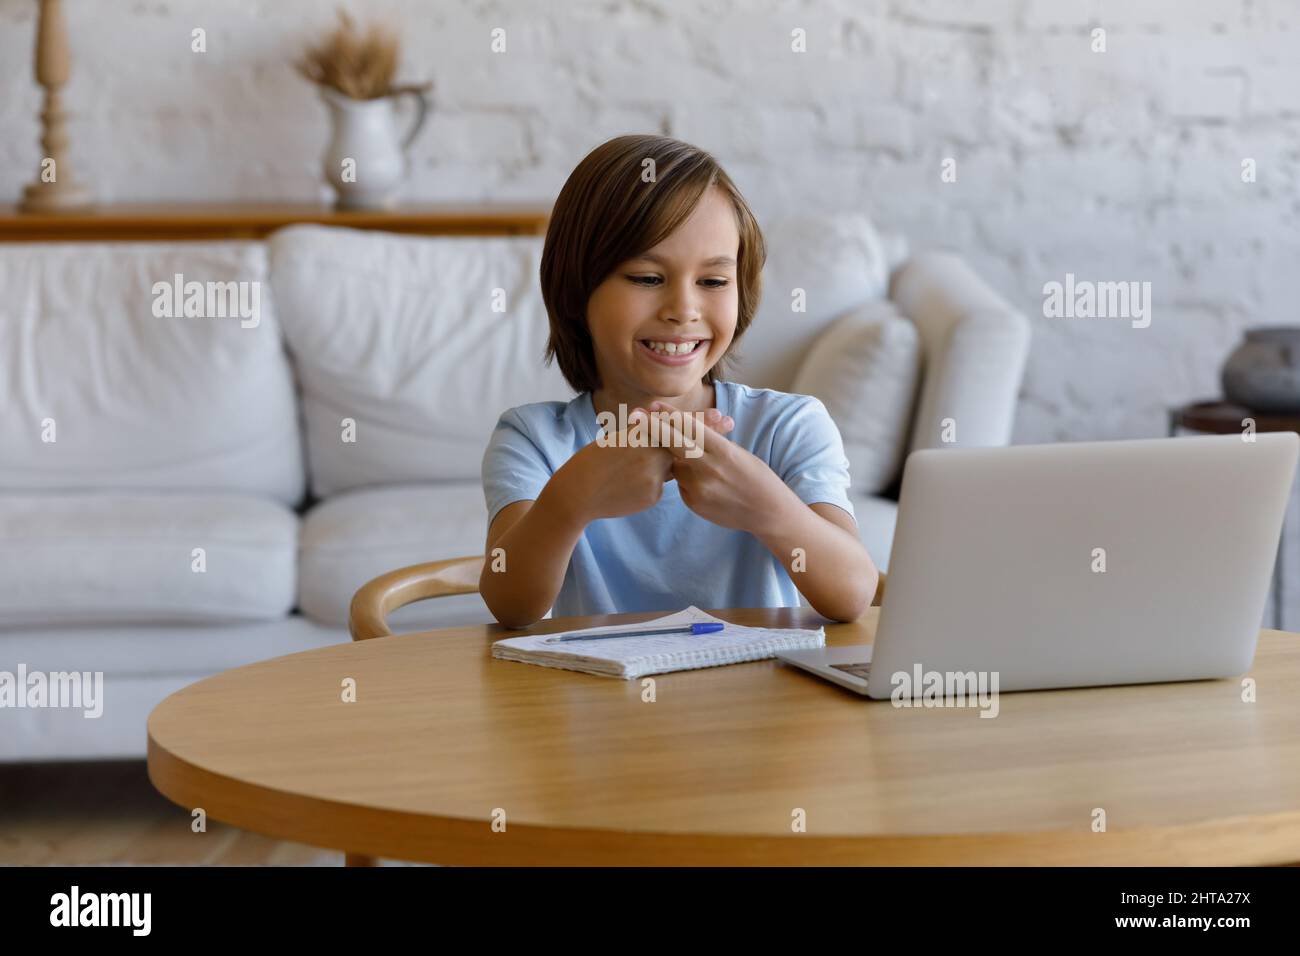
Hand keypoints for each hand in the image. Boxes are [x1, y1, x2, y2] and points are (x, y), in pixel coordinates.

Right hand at [555, 408, 673, 522]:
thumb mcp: (617, 438)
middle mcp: (653, 452)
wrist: (579, 492)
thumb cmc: (594, 461)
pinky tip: (626, 488)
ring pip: (667, 470)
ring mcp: (655, 476)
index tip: (640, 444)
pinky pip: (658, 488)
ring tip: (628, 474)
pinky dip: (647, 488)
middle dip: (660, 454)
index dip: (657, 436)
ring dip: (656, 471)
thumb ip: (642, 433)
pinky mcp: (654, 495)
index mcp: (642, 433)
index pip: (665, 430)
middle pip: (670, 450)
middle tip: (634, 461)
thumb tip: (663, 426)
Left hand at [647, 400, 791, 532]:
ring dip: (677, 461)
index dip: (669, 416)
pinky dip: (687, 479)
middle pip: (674, 444)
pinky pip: (681, 484)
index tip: (652, 405)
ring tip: (704, 467)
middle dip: (652, 428)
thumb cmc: (754, 475)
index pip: (690, 428)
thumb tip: (684, 429)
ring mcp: (699, 488)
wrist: (767, 510)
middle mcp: (709, 468)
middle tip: (633, 416)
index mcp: (723, 450)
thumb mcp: (736, 453)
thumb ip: (710, 443)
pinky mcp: (693, 502)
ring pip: (676, 466)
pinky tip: (707, 485)